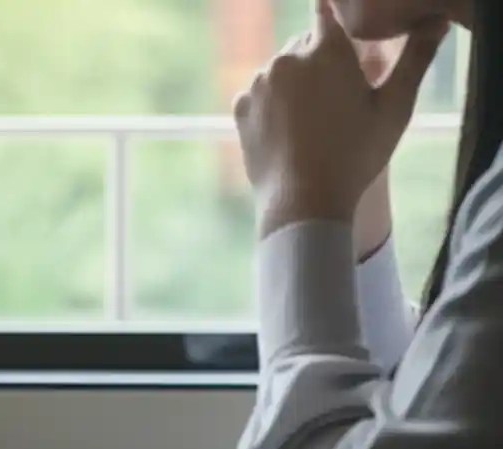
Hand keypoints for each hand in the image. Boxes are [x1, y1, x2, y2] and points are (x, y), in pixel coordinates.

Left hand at [233, 0, 446, 238]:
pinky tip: (290, 130)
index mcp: (326, 49)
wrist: (303, 202)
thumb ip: (416, 57)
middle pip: (305, 44)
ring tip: (315, 120)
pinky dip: (273, 104)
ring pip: (281, 70)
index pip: (327, 11)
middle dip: (320, 60)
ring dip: (296, 83)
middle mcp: (287, 57)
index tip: (343, 45)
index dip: (336, 24)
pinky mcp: (240, 107)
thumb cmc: (356, 155)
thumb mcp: (395, 106)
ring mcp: (259, 82)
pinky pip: (260, 94)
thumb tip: (436, 21)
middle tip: (340, 99)